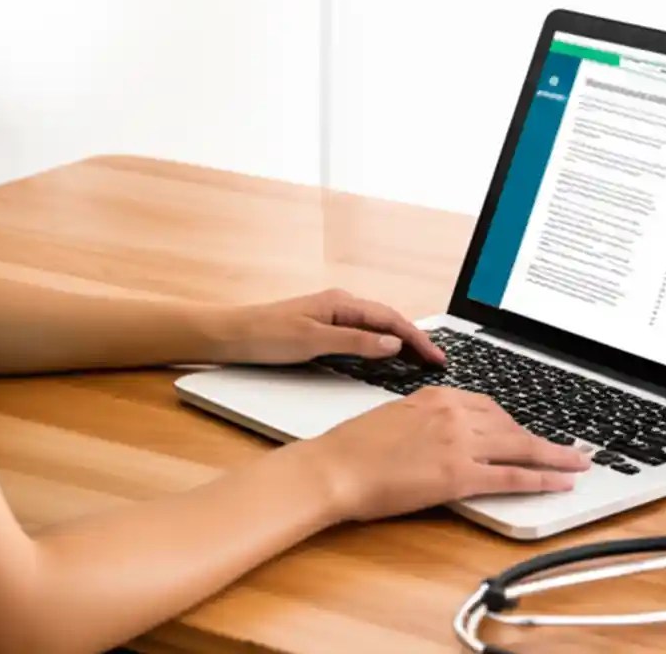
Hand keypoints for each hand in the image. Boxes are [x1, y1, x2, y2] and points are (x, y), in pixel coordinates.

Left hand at [212, 288, 444, 365]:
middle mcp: (340, 305)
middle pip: (388, 321)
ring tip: (419, 359)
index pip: (391, 320)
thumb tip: (392, 344)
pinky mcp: (322, 328)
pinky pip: (362, 334)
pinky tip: (384, 356)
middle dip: (415, 339)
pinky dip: (380, 344)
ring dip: (400, 341)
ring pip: (376, 327)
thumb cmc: (265, 336)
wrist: (228, 335)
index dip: (417, 338)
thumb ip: (355, 343)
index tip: (437, 357)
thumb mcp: (313, 342)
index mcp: (342, 303)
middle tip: (436, 361)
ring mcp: (332, 316)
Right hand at [299, 387, 590, 520]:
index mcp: (438, 395)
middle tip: (569, 449)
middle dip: (543, 439)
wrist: (333, 466)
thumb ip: (427, 420)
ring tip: (578, 464)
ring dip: (555, 457)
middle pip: (511, 426)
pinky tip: (559, 483)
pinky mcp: (458, 474)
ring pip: (520, 448)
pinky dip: (541, 480)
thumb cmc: (352, 447)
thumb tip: (442, 433)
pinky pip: (510, 476)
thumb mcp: (394, 415)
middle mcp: (454, 413)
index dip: (514, 424)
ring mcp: (459, 442)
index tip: (527, 432)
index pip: (490, 407)